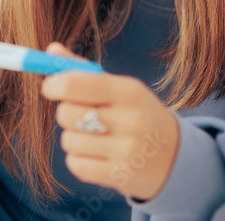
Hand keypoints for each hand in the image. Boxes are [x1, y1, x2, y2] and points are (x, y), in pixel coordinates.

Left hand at [40, 42, 179, 200]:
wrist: (174, 156)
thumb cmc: (137, 114)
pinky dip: (78, 159)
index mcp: (129, 91)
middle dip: (66, 112)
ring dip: (72, 137)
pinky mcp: (120, 176)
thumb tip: (51, 49)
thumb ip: (83, 70)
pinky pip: (75, 164)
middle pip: (67, 113)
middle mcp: (130, 120)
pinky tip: (97, 155)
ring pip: (68, 140)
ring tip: (94, 137)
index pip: (76, 83)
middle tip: (79, 113)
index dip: (54, 84)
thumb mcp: (120, 88)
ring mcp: (126, 151)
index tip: (49, 87)